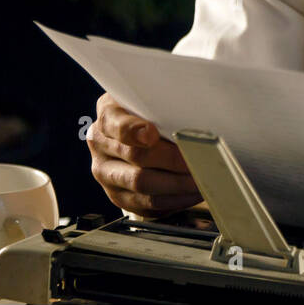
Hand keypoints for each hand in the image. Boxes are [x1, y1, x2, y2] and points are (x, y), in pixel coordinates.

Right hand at [87, 93, 201, 216]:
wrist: (136, 134)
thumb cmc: (150, 114)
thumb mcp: (151, 100)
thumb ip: (162, 106)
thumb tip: (190, 116)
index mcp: (109, 115)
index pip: (116, 124)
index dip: (134, 130)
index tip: (153, 134)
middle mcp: (101, 145)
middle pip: (135, 156)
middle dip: (173, 160)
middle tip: (200, 159)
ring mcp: (107, 173)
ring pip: (142, 184)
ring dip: (178, 183)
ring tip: (202, 178)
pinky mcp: (119, 196)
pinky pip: (148, 204)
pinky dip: (175, 199)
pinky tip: (193, 191)